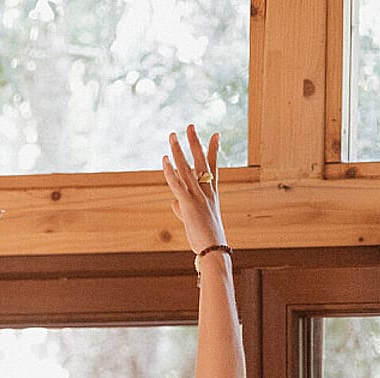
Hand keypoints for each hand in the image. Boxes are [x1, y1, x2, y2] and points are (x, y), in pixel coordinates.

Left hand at [162, 125, 226, 253]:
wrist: (213, 250)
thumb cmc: (206, 238)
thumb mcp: (193, 221)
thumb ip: (182, 209)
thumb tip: (173, 203)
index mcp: (211, 194)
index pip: (213, 167)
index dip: (213, 150)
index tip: (215, 134)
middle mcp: (207, 192)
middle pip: (201, 162)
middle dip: (195, 142)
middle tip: (190, 125)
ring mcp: (198, 197)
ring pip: (187, 169)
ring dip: (179, 151)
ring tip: (173, 135)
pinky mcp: (188, 204)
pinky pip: (178, 184)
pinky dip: (170, 172)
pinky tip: (164, 159)